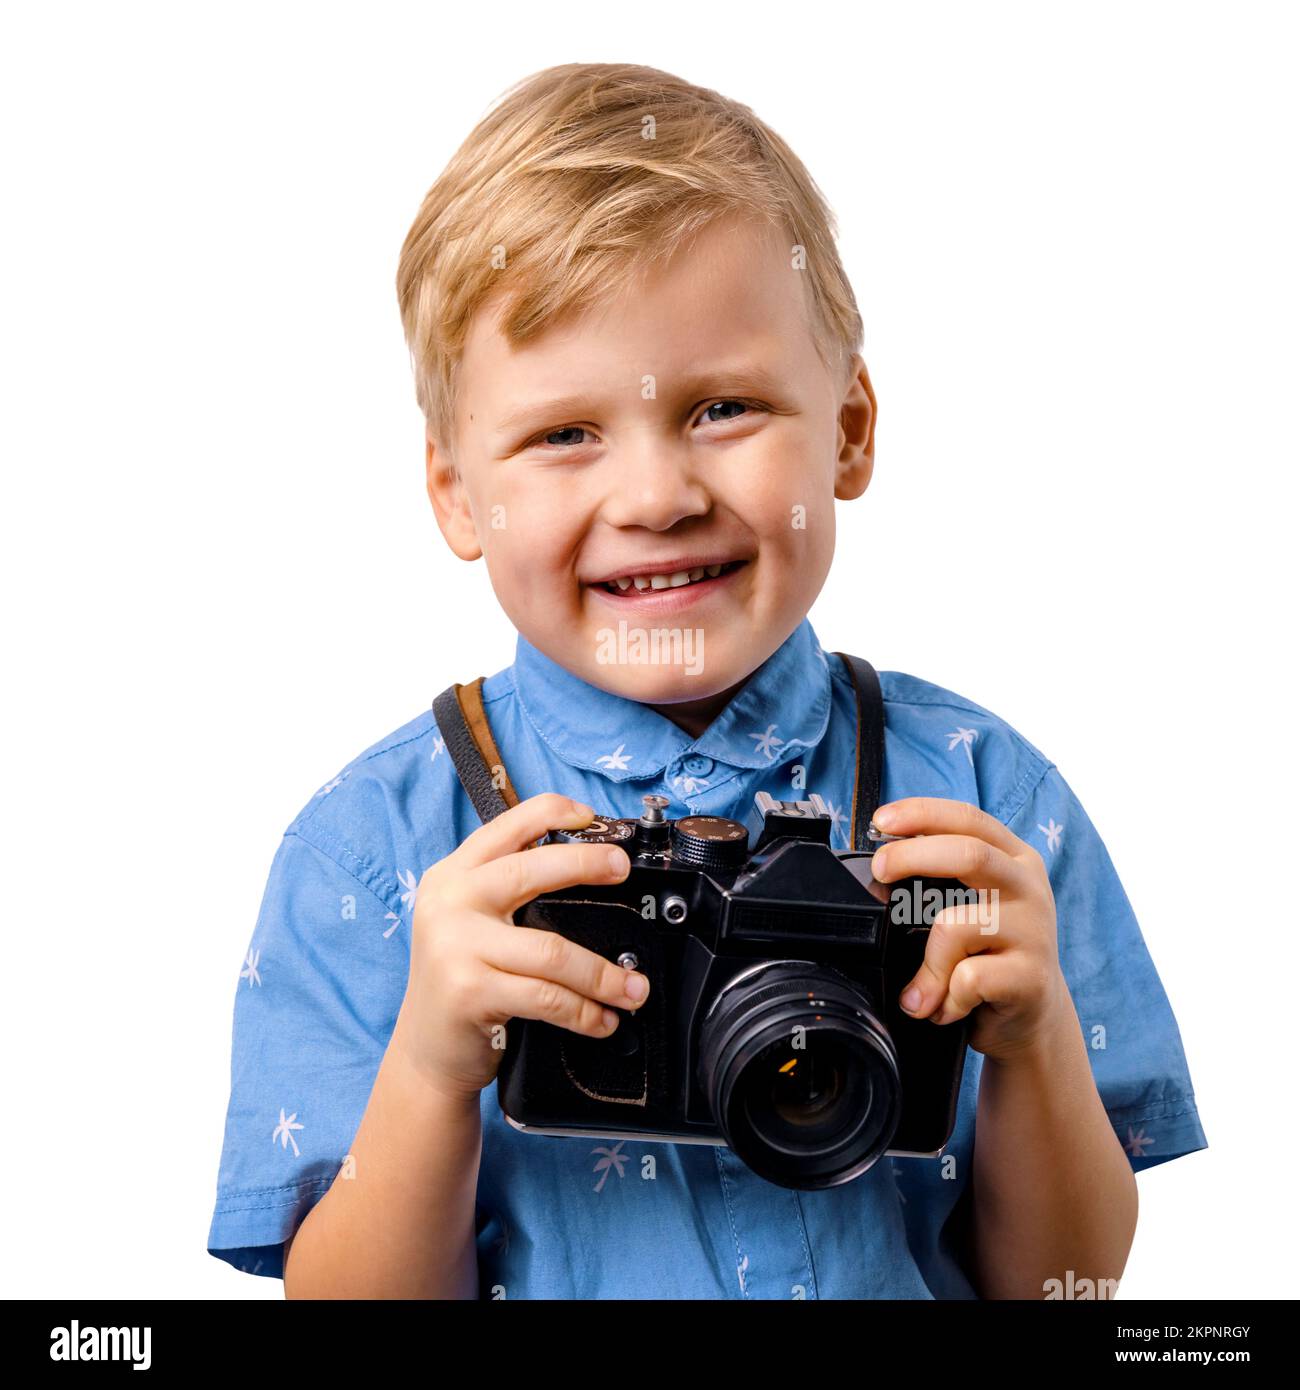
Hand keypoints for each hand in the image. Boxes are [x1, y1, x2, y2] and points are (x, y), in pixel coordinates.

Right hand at [390, 793, 649, 1102]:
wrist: (425, 1052)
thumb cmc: (462, 982)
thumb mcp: (471, 922)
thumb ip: (509, 892)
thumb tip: (587, 870)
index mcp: (454, 875)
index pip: (507, 826)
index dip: (554, 811)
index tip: (592, 817)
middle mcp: (450, 901)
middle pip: (532, 870)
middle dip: (588, 864)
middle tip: (623, 871)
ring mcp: (455, 946)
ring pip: (552, 950)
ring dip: (603, 973)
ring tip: (633, 987)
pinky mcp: (469, 992)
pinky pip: (546, 997)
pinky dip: (584, 1011)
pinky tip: (602, 1019)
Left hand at [868, 797, 1072, 1064]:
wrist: (1035, 1016)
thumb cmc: (991, 952)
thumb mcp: (975, 903)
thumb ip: (942, 879)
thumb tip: (882, 867)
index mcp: (1013, 859)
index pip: (968, 819)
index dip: (922, 813)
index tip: (881, 820)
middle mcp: (1028, 888)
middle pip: (968, 854)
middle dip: (911, 856)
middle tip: (880, 872)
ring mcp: (1034, 932)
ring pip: (956, 926)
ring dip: (926, 962)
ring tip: (919, 991)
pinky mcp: (1030, 977)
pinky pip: (967, 978)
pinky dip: (944, 997)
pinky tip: (946, 1008)